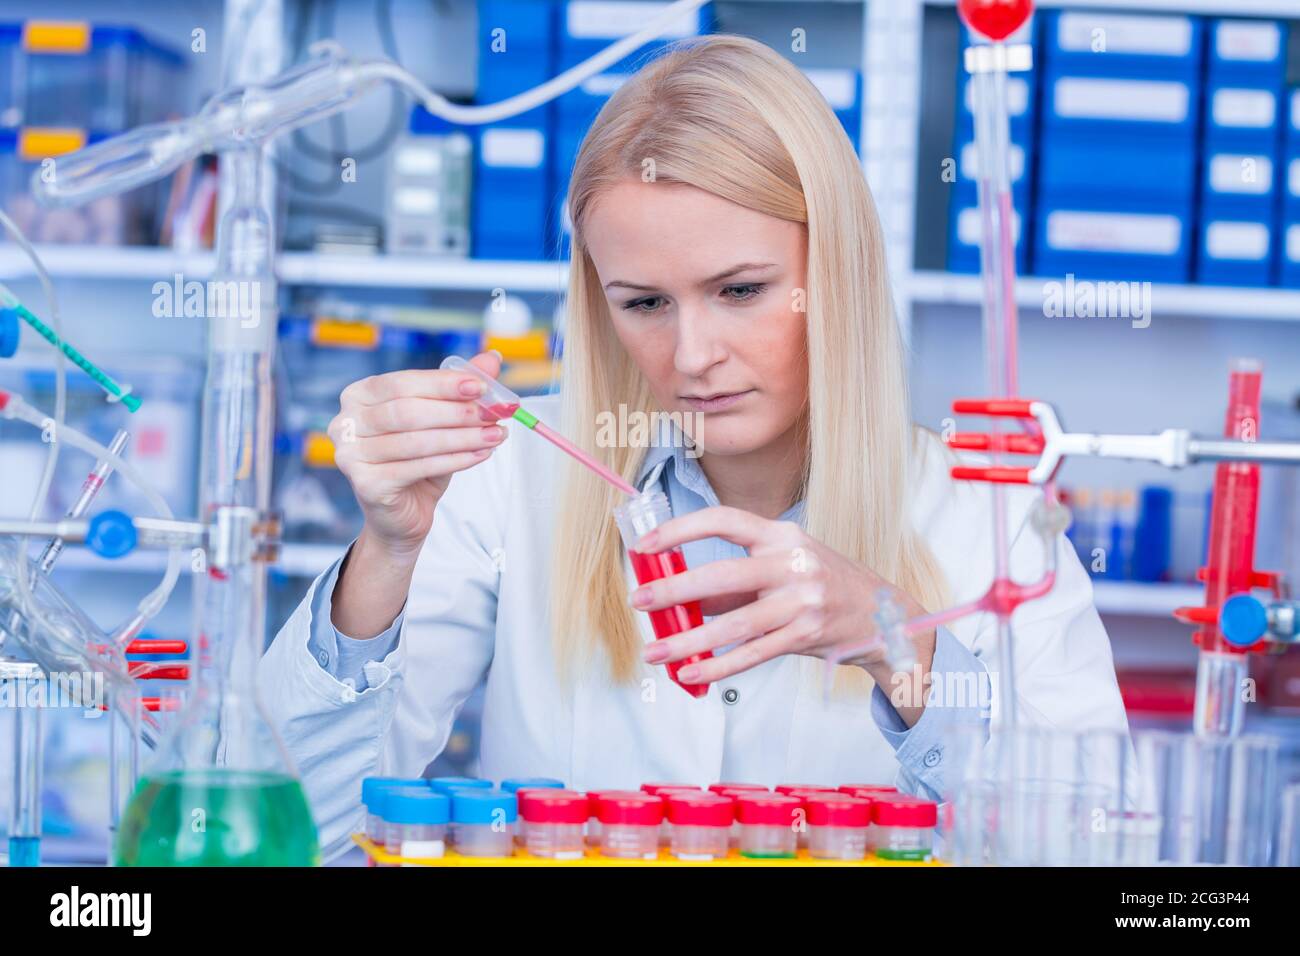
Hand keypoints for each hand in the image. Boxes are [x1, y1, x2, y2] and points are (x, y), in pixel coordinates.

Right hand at [328, 351, 508, 559]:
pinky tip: (480, 455)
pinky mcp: (365, 484)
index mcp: (359, 395)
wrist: (401, 514)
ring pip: (416, 441)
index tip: (481, 386)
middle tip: (494, 414)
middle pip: (408, 411)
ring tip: (495, 435)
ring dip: (462, 437)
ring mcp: (350, 454)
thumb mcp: (440, 421)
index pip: (404, 382)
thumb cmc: (417, 461)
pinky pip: (417, 468)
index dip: (444, 384)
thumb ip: (459, 390)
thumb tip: (491, 359)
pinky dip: (454, 460)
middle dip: (456, 412)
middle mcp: (346, 422)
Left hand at [630, 506, 935, 719]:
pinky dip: (717, 667)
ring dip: (688, 640)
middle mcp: (793, 563)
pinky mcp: (806, 637)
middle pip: (723, 574)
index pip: (725, 520)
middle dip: (675, 588)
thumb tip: (681, 599)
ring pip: (734, 625)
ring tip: (655, 651)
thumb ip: (736, 581)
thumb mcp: (784, 567)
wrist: (884, 616)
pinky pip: (752, 655)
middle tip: (640, 601)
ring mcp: (802, 602)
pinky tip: (690, 673)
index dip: (681, 529)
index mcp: (782, 535)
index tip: (645, 545)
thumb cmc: (823, 585)